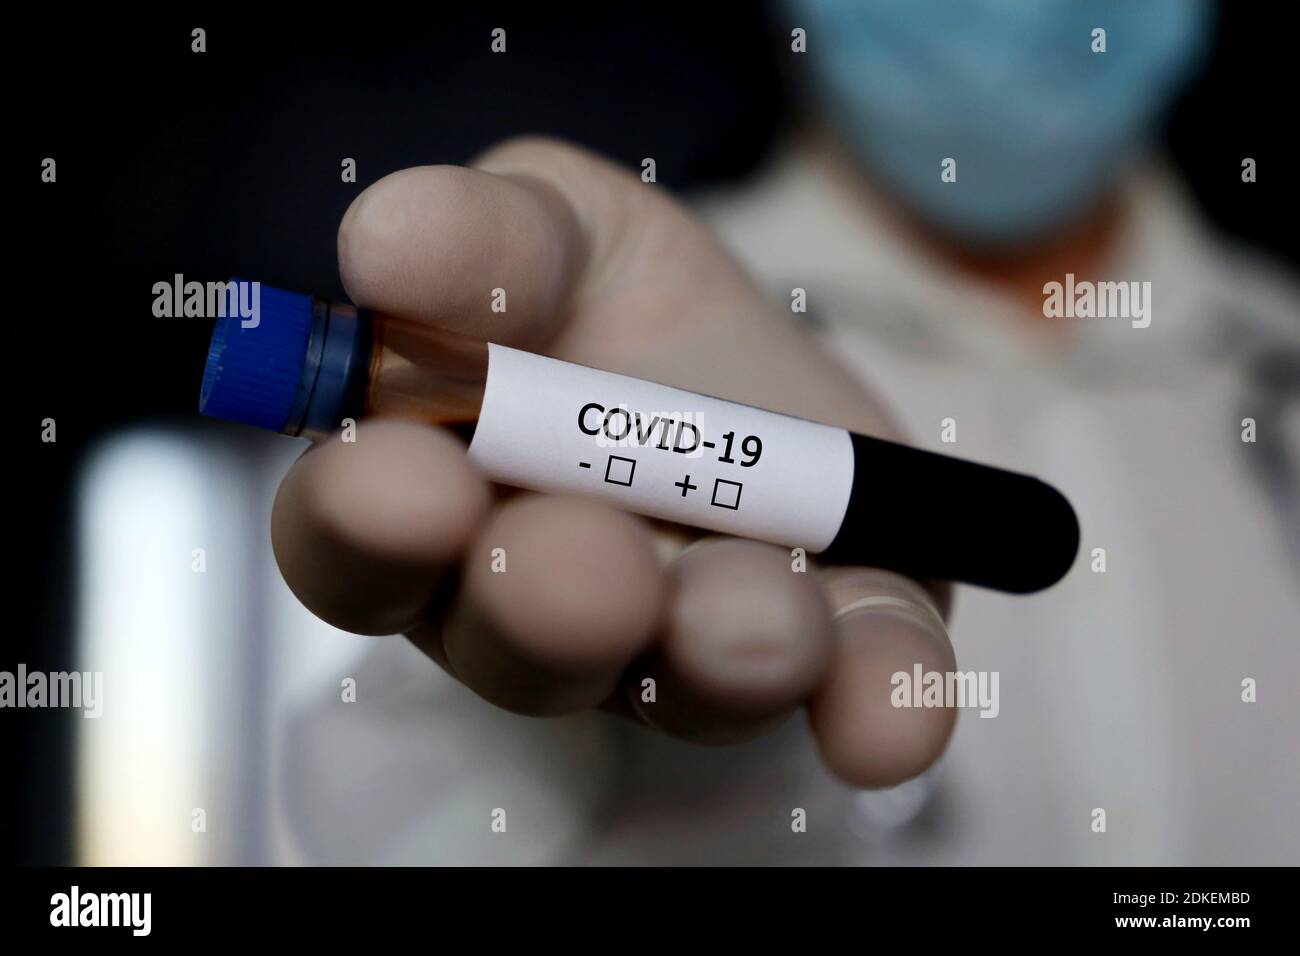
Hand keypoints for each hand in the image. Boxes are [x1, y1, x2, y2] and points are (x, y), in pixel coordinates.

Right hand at [271, 137, 956, 786]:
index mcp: (436, 500)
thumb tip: (384, 242)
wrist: (747, 337)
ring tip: (761, 610)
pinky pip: (856, 690)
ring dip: (718, 647)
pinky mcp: (830, 642)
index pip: (360, 545)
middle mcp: (544, 602)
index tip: (404, 480)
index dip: (368, 529)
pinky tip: (894, 721)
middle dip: (546, 604)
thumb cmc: (603, 294)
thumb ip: (476, 237)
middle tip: (586, 559)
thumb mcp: (547, 223)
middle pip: (517, 644)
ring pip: (685, 680)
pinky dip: (878, 706)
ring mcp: (684, 640)